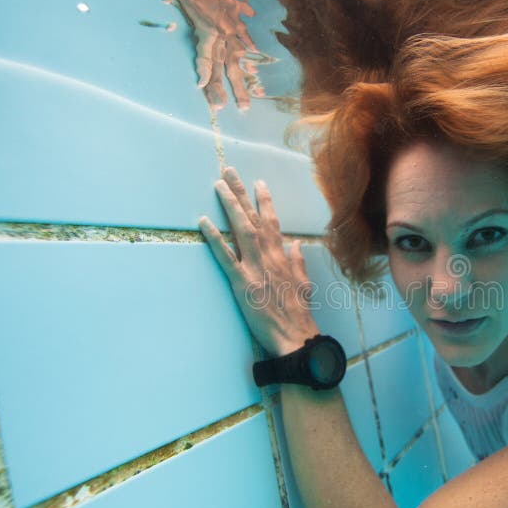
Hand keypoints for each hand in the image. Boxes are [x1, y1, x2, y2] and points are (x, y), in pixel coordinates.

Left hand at [198, 166, 319, 355]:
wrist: (295, 336)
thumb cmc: (298, 313)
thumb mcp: (304, 284)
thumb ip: (297, 262)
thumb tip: (294, 244)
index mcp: (282, 257)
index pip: (273, 222)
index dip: (266, 201)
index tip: (260, 183)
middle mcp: (269, 256)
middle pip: (254, 218)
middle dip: (242, 193)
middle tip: (229, 171)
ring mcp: (254, 267)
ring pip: (241, 229)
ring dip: (230, 205)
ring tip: (219, 185)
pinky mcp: (241, 282)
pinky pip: (225, 257)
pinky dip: (214, 239)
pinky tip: (203, 223)